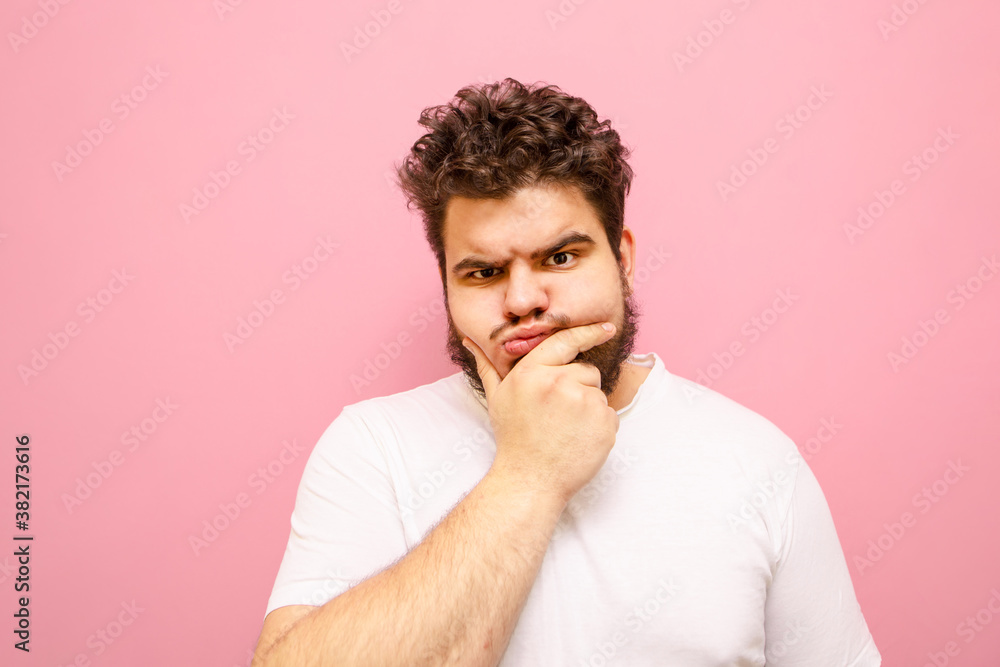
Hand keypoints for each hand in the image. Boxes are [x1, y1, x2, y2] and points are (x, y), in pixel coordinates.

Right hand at [463, 322, 620, 504]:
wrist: (530, 480)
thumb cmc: (513, 438)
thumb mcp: (496, 398)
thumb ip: (487, 366)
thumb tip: (469, 340)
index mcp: (532, 372)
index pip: (566, 341)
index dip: (589, 332)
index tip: (607, 327)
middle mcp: (558, 382)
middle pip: (587, 370)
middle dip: (578, 387)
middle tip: (558, 415)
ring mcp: (583, 402)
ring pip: (598, 393)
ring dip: (588, 408)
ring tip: (566, 429)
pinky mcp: (603, 423)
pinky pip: (610, 414)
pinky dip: (599, 427)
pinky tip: (579, 440)